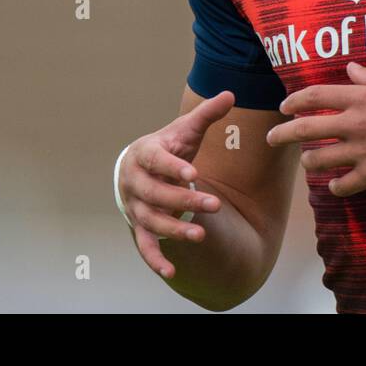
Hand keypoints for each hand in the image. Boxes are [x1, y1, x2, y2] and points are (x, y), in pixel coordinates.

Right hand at [118, 91, 232, 277]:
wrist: (136, 168)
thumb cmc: (166, 147)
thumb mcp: (184, 130)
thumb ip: (206, 115)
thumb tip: (230, 93)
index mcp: (144, 154)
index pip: (156, 160)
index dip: (172, 167)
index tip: (194, 174)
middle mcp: (135, 182)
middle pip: (156, 194)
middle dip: (184, 201)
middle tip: (214, 204)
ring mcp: (135, 206)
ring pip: (151, 221)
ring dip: (173, 230)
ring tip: (201, 235)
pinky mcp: (139, 226)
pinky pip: (144, 245)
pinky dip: (155, 259)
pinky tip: (171, 272)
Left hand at [266, 61, 365, 196]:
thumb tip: (350, 68)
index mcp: (361, 98)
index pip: (315, 96)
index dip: (294, 101)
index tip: (284, 106)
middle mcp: (356, 124)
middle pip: (305, 129)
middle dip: (282, 134)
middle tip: (271, 139)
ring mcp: (362, 152)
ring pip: (318, 160)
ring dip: (308, 162)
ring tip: (307, 162)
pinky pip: (343, 185)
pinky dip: (335, 186)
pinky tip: (335, 184)